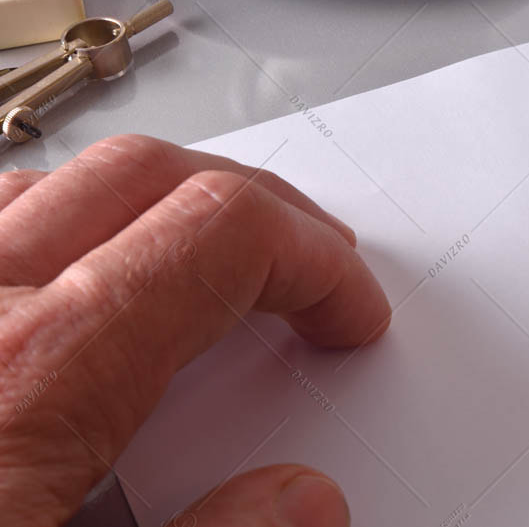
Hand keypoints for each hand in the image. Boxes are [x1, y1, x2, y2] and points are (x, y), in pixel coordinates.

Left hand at [0, 135, 390, 526]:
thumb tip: (304, 502)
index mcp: (36, 371)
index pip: (222, 237)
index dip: (315, 263)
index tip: (349, 311)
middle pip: (147, 177)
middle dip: (257, 207)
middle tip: (311, 262)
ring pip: (56, 181)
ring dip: (156, 200)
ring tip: (209, 251)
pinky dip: (61, 219)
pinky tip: (75, 278)